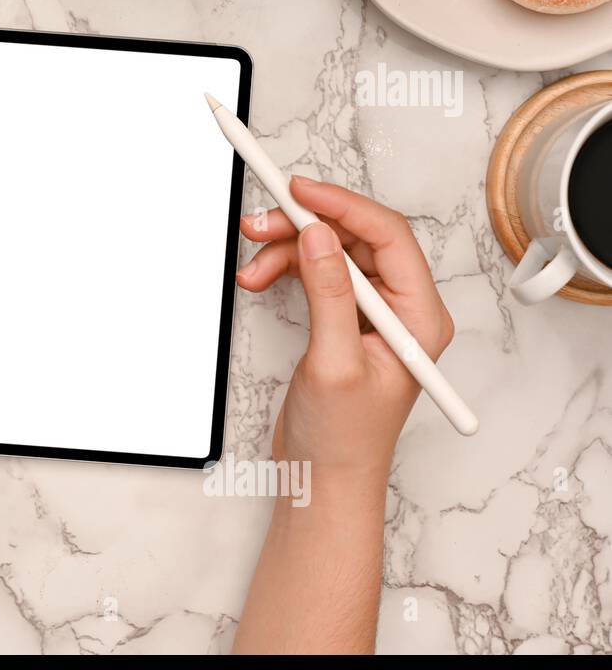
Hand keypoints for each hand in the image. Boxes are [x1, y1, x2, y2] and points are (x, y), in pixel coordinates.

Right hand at [235, 176, 454, 483]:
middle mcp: (399, 308)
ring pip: (328, 252)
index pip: (389, 237)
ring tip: (251, 266)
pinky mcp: (341, 319)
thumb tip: (321, 237)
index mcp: (418, 317)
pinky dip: (283, 269)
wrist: (324, 478)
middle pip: (354, 238)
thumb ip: (328, 295)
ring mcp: (369, 313)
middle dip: (304, 225)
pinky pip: (314, 273)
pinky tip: (258, 279)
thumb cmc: (344, 438)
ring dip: (285, 250)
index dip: (342, 206)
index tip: (299, 190)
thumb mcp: (334, 362)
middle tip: (260, 222)